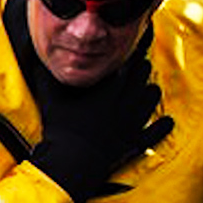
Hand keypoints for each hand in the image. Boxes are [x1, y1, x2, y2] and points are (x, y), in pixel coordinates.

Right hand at [29, 31, 173, 202]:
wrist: (71, 162)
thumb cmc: (59, 128)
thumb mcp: (48, 97)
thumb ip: (43, 73)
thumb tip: (33, 52)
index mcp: (103, 89)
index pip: (120, 64)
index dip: (129, 52)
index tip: (136, 40)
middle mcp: (121, 103)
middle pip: (138, 79)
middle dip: (141, 68)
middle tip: (143, 61)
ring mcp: (129, 124)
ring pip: (148, 102)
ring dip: (151, 93)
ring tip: (151, 86)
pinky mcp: (132, 143)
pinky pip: (152, 134)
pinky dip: (161, 127)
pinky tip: (169, 121)